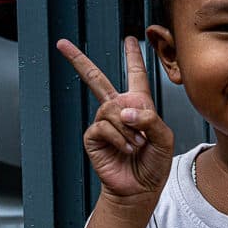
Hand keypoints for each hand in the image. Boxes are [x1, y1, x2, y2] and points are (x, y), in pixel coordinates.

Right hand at [57, 37, 173, 205]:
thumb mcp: (164, 138)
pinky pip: (104, 126)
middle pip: (96, 79)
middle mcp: (118, 111)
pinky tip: (127, 149)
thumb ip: (150, 119)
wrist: (140, 188)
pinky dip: (120, 139)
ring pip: (110, 109)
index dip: (133, 57)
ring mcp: (104, 123)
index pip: (135, 76)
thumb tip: (125, 110)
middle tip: (62, 44)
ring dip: (128, 129)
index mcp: (139, 106)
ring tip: (137, 144)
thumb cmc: (154, 164)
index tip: (129, 39)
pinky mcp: (94, 137)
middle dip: (78, 60)